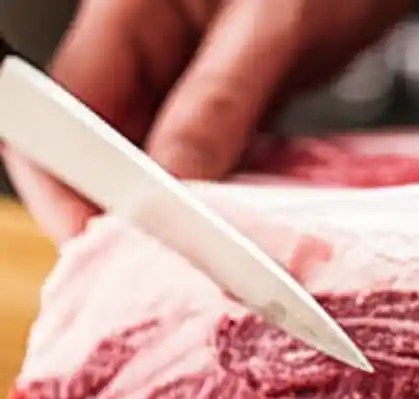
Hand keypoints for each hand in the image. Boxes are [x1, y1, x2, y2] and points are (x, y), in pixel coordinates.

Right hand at [3, 0, 410, 238]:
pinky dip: (221, 200)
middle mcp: (149, 52)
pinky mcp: (233, 106)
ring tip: (203, 264)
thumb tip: (177, 184)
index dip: (68, 184)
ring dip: (175, 216)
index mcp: (130, 16)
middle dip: (121, 213)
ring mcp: (189, 82)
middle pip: (102, 149)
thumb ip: (218, 101)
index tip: (101, 242)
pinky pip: (209, 162)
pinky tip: (243, 231)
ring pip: (157, 165)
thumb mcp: (271, 29)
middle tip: (158, 271)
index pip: (65, 112)